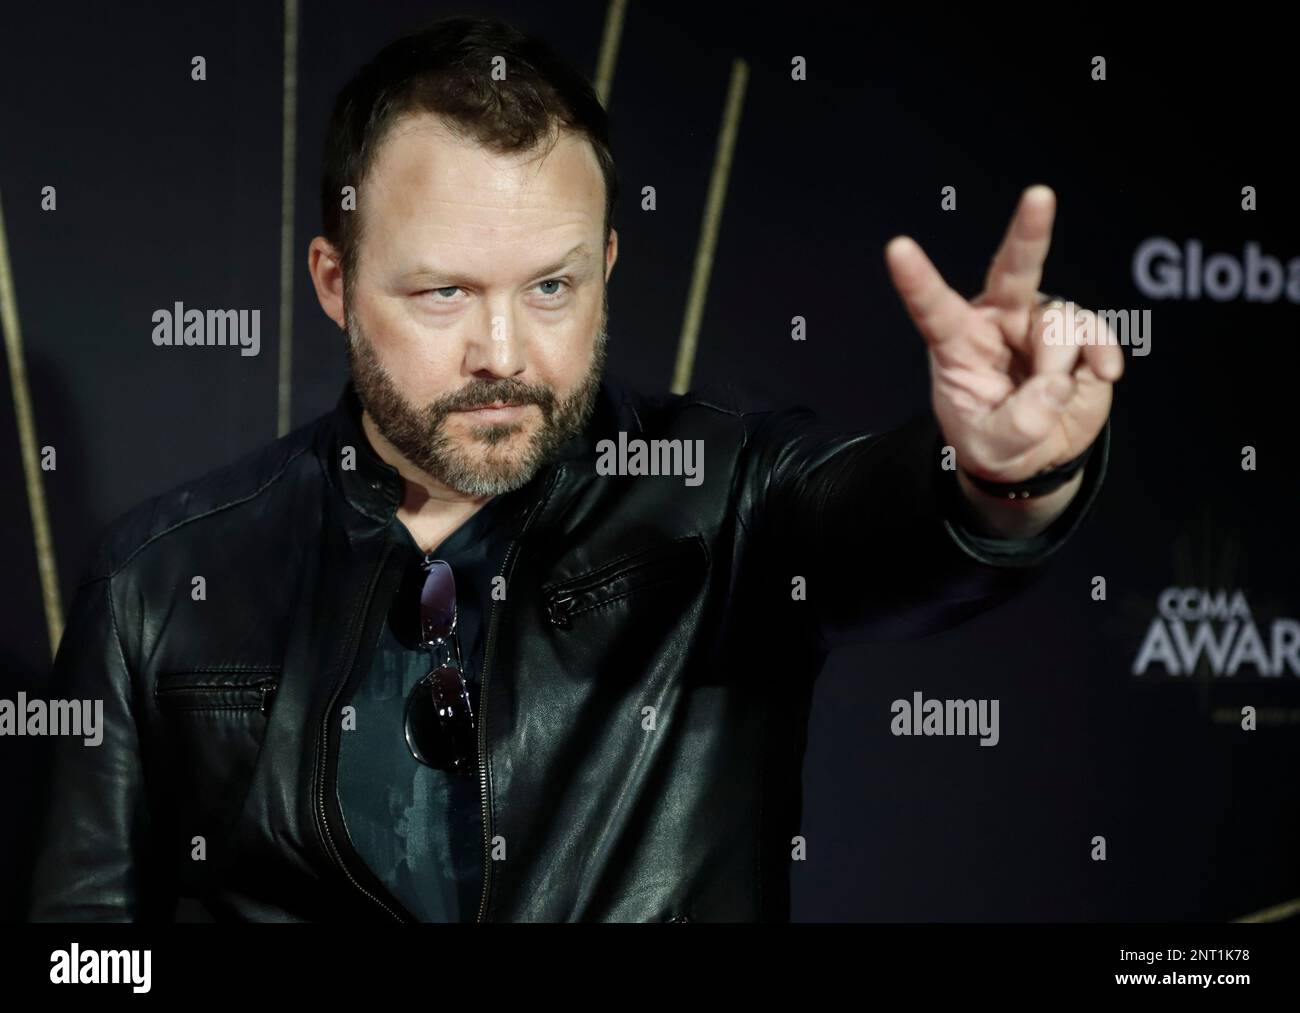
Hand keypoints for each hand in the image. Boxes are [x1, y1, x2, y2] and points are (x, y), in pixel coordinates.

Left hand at [884, 185, 1121, 483]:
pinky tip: (1102, 377)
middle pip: (1013, 269)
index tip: (897, 248)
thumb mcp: (991, 447)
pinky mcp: (1079, 336)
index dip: (917, 280)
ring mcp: (1039, 324)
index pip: (933, 307)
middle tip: (1039, 196)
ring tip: (1054, 395)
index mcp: (957, 342)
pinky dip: (1101, 356)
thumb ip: (1019, 423)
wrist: (1031, 457)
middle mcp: (999, 321)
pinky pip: (1095, 333)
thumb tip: (1057, 385)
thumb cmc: (993, 442)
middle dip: (1029, 232)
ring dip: (1059, 364)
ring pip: (1059, 322)